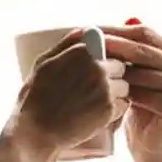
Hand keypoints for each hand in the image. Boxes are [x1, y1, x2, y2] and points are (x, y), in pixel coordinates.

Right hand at [13, 28, 128, 153]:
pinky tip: (96, 115)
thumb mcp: (44, 62)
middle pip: (121, 66)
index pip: (110, 46)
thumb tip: (90, 30)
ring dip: (116, 94)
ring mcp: (105, 88)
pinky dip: (115, 111)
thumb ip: (68, 44)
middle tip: (95, 90)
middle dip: (113, 76)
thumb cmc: (36, 98)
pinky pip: (124, 105)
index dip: (107, 59)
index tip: (100, 70)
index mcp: (81, 50)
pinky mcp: (109, 109)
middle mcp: (96, 66)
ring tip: (94, 104)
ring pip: (125, 86)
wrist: (35, 132)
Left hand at [101, 23, 161, 161]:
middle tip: (87, 46)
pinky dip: (124, 94)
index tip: (91, 29)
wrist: (152, 144)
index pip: (145, 34)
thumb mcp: (138, 73)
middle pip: (145, 51)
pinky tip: (104, 94)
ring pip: (143, 73)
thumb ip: (135, 48)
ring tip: (90, 69)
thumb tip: (130, 15)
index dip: (117, 31)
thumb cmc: (141, 105)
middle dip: (113, 47)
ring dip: (116, 72)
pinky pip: (146, 95)